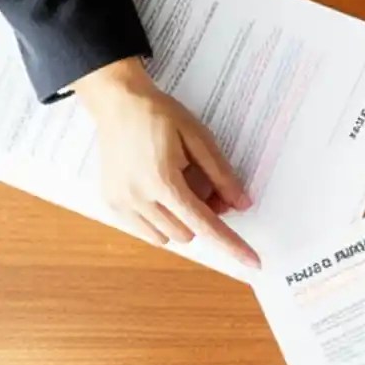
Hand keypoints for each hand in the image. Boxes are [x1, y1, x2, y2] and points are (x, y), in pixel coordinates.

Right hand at [71, 57, 258, 267]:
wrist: (117, 102)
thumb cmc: (160, 116)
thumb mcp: (199, 139)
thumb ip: (222, 176)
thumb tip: (242, 205)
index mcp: (162, 180)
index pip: (204, 224)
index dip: (231, 243)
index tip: (253, 262)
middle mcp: (138, 197)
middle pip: (189, 232)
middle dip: (202, 216)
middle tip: (202, 186)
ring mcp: (121, 202)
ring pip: (168, 236)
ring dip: (181, 220)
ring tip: (176, 185)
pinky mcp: (111, 202)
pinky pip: (147, 231)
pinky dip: (162, 219)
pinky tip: (159, 191)